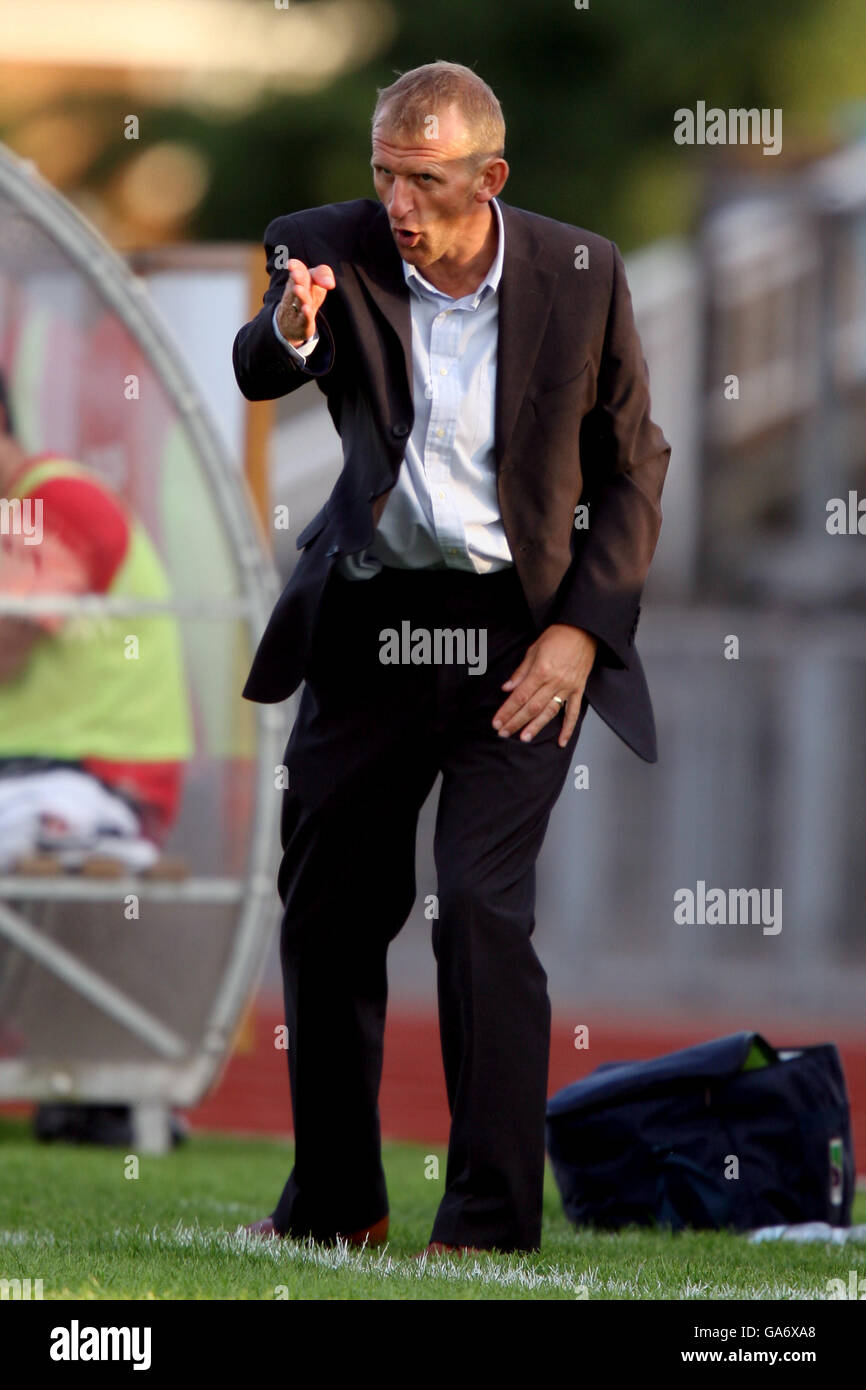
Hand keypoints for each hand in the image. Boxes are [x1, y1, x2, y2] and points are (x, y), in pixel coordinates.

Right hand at [276, 259, 335, 345]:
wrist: (292, 322)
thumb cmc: (307, 295)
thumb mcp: (315, 280)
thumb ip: (322, 274)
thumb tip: (330, 284)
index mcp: (298, 278)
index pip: (297, 269)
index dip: (294, 266)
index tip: (291, 264)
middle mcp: (295, 291)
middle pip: (297, 285)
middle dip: (297, 279)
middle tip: (295, 274)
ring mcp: (296, 308)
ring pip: (298, 301)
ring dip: (299, 295)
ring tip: (297, 289)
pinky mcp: (301, 323)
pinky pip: (303, 318)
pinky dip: (304, 314)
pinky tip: (306, 309)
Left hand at [491, 624, 597, 746]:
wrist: (584, 630)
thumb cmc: (558, 636)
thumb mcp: (534, 649)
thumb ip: (521, 672)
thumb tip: (507, 688)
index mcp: (541, 671)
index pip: (520, 696)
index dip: (507, 711)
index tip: (497, 722)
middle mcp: (554, 682)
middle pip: (532, 707)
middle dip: (516, 721)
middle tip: (504, 733)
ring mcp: (568, 687)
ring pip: (550, 712)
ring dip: (536, 727)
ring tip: (524, 738)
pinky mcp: (578, 689)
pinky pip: (573, 712)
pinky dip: (568, 728)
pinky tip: (561, 741)